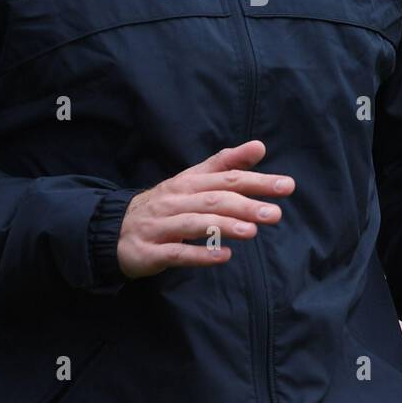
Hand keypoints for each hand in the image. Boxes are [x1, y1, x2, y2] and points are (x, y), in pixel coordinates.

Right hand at [115, 139, 294, 279]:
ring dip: (223, 226)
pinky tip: (223, 256)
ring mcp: (160, 226)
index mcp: (187, 182)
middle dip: (245, 204)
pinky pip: (176, 252)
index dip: (256, 180)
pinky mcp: (150, 251)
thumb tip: (260, 146)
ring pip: (194, 223)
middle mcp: (174, 200)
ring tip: (251, 231)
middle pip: (213, 199)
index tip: (287, 185)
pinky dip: (200, 254)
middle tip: (275, 213)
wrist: (114, 230)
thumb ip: (225, 164)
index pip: (226, 177)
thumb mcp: (192, 181)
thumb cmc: (165, 206)